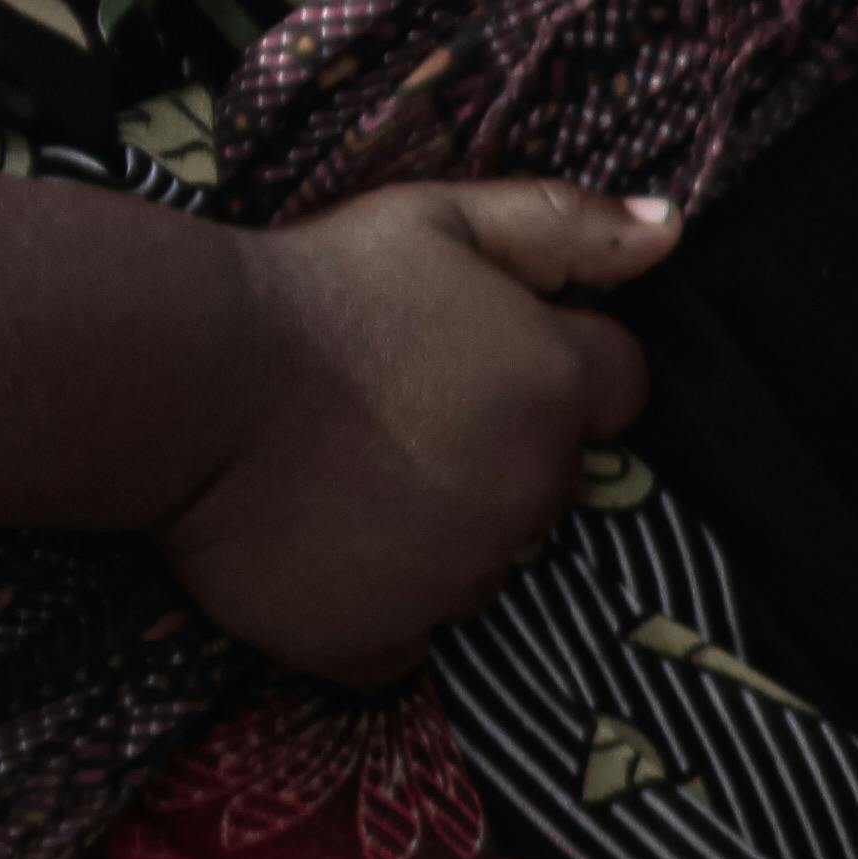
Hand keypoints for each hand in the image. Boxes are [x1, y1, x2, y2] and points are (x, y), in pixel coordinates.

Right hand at [154, 178, 666, 691]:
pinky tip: (322, 551)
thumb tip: (668, 229)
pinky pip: (405, 639)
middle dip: (492, 455)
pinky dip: (374, 608)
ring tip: (344, 479)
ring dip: (434, 533)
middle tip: (393, 417)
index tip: (474, 364)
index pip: (615, 394)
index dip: (553, 374)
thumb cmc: (313, 288)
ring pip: (478, 564)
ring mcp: (459, 577)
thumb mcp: (436, 218)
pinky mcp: (384, 640)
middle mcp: (528, 493)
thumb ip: (559, 224)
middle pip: (546, 485)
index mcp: (554, 385)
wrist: (189, 381)